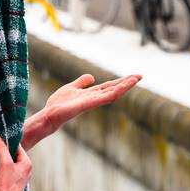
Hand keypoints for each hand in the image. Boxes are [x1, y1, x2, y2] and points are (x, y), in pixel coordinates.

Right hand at [0, 136, 32, 190]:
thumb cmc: (7, 184)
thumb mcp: (4, 163)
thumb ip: (2, 149)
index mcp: (27, 163)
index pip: (18, 146)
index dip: (7, 142)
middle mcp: (26, 169)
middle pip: (13, 155)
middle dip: (4, 151)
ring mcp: (20, 177)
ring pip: (10, 163)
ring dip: (2, 159)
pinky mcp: (14, 182)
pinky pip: (8, 170)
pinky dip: (1, 167)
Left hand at [23, 73, 141, 148]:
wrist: (50, 114)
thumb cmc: (58, 103)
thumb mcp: (71, 88)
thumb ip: (81, 83)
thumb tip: (92, 77)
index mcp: (91, 94)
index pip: (109, 86)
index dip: (120, 81)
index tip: (132, 76)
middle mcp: (94, 98)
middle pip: (113, 89)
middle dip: (126, 83)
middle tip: (140, 76)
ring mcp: (93, 102)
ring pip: (113, 93)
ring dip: (124, 86)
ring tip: (135, 78)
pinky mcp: (89, 104)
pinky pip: (105, 97)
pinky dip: (115, 91)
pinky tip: (123, 86)